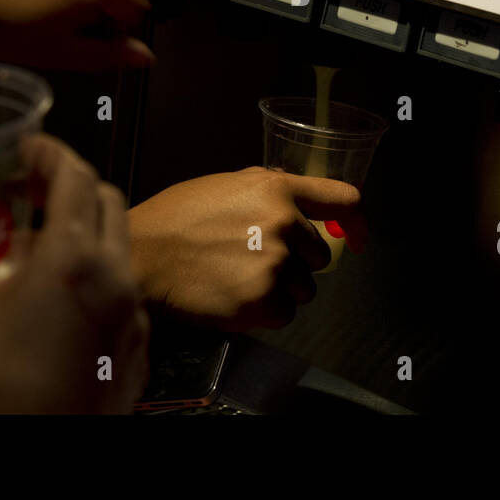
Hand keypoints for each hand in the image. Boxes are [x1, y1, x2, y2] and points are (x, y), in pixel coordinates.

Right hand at [0, 135, 149, 413]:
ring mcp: (134, 310)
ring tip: (36, 242)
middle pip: (106, 201)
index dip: (50, 152)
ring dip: (85, 229)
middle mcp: (116, 274)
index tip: (25, 146)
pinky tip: (58, 297)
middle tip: (29, 186)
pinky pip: (124, 287)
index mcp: (75, 257)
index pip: (75, 175)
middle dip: (70, 184)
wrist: (46, 453)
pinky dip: (96, 272)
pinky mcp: (137, 341)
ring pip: (120, 244)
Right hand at [126, 168, 366, 330]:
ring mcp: (274, 263)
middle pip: (320, 256)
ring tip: (237, 277)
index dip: (358, 223)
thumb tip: (297, 197)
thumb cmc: (174, 220)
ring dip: (279, 289)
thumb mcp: (224, 185)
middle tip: (252, 260)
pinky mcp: (262, 300)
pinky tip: (234, 296)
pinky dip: (264, 312)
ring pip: (304, 289)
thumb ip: (267, 189)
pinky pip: (284, 314)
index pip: (344, 200)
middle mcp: (283, 222)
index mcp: (276, 188)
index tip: (358, 239)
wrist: (141, 255)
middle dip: (294, 262)